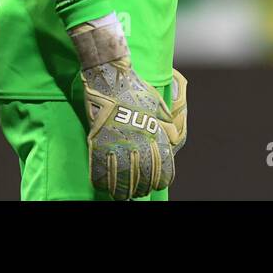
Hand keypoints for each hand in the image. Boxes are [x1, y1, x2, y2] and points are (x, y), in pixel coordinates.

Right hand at [70, 15, 178, 199]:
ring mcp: (118, 143)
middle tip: (138, 191)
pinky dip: (103, 182)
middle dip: (142, 188)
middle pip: (144, 177)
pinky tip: (104, 187)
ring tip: (122, 194)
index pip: (163, 169)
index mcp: (154, 134)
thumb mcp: (158, 104)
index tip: (157, 184)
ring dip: (123, 189)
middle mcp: (138, 142)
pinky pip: (101, 169)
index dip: (161, 180)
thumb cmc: (135, 89)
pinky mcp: (99, 141)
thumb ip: (165, 124)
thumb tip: (173, 139)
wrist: (110, 78)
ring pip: (123, 178)